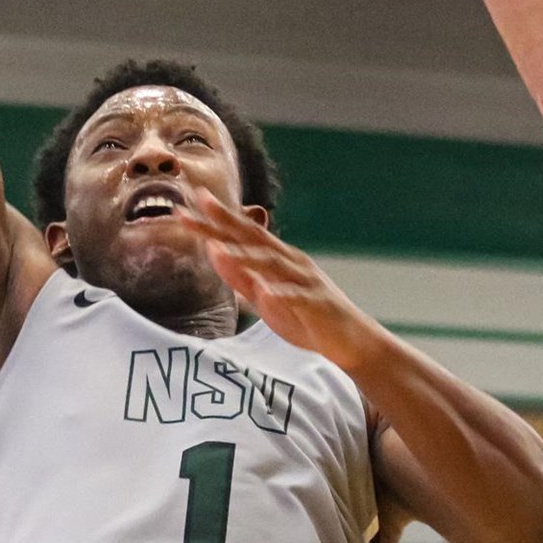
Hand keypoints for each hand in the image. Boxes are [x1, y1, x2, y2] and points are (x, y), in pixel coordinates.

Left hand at [178, 190, 387, 370]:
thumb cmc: (305, 317)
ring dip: (244, 256)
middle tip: (199, 203)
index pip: (242, 233)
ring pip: (272, 264)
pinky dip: (281, 294)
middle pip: (254, 238)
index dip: (217, 217)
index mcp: (277, 258)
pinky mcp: (317, 304)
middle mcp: (291, 261)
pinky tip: (266, 292)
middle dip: (225, 221)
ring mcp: (305, 280)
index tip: (190, 202)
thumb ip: (241, 278)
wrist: (351, 340)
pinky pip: (297, 298)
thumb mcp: (265, 298)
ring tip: (218, 248)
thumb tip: (213, 254)